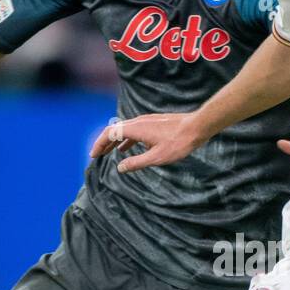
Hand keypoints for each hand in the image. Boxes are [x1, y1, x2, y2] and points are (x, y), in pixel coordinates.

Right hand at [88, 112, 208, 173]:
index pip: (110, 133)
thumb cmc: (178, 143)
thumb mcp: (156, 158)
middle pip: (114, 130)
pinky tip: (127, 149)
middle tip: (96, 155)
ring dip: (115, 141)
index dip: (99, 144)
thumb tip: (120, 168)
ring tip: (109, 153)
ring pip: (124, 130)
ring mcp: (146, 121)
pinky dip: (126, 140)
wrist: (196, 127)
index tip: (93, 155)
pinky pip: (134, 131)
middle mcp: (138, 122)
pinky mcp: (153, 123)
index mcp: (136, 129)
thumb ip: (136, 163)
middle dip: (104, 143)